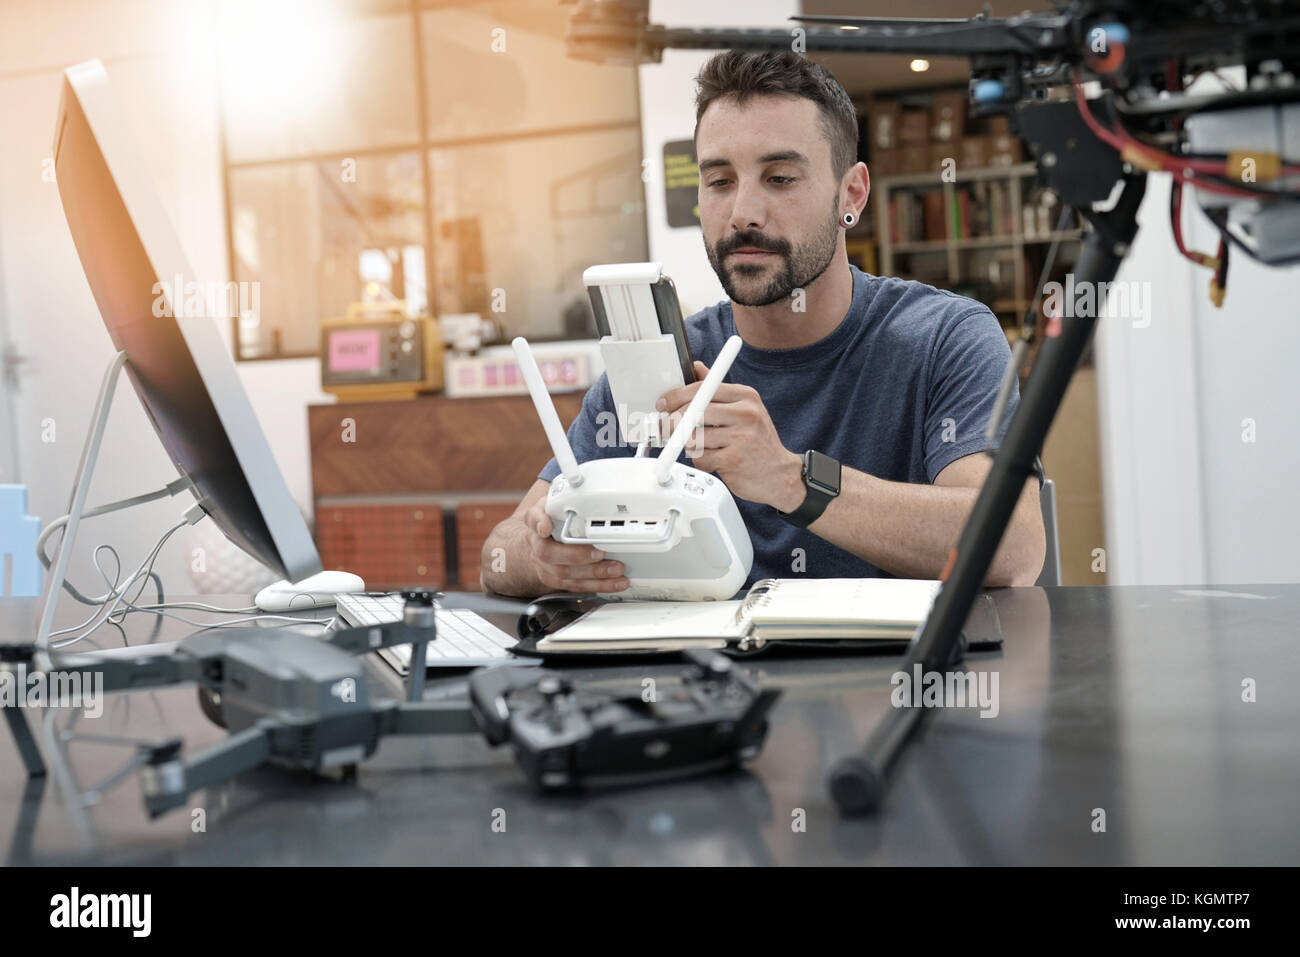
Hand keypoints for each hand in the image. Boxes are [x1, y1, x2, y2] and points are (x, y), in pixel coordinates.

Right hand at [521, 497, 628, 593]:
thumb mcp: (551, 505)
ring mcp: (547, 567)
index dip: (540, 523)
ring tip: (616, 570)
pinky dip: (599, 586)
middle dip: (578, 555)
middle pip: (551, 555)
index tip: (546, 526)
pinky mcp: (559, 581)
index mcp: (537, 525)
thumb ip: (559, 499)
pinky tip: (615, 583)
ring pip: (567, 575)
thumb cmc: (549, 522)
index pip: (534, 520)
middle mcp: (539, 547)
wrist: (537, 545)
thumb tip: (571, 493)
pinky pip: (578, 586)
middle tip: (600, 552)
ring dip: (594, 575)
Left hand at [656, 361, 804, 510]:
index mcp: (746, 396)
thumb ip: (718, 390)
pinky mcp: (733, 460)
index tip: (664, 404)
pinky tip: (714, 461)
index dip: (676, 396)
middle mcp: (746, 413)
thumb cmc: (758, 442)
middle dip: (675, 422)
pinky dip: (701, 461)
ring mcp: (741, 437)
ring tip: (702, 447)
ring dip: (690, 445)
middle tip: (669, 429)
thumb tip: (697, 367)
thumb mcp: (744, 409)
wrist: (780, 475)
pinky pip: (701, 458)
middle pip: (694, 411)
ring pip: (694, 436)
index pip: (702, 388)